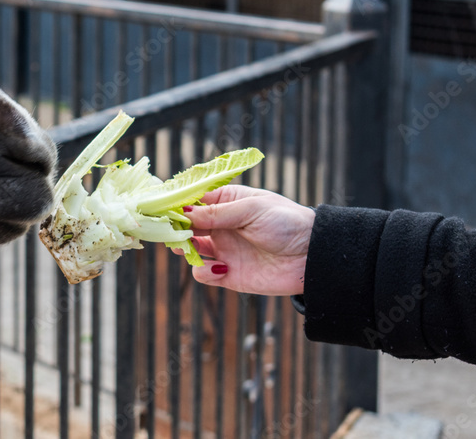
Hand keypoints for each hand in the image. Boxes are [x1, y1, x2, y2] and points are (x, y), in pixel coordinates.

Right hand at [176, 185, 314, 294]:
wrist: (313, 256)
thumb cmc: (286, 222)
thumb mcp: (250, 210)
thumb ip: (216, 213)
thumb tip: (182, 212)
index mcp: (226, 203)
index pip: (193, 201)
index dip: (177, 204)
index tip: (163, 208)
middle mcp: (221, 226)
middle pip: (186, 226)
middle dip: (175, 228)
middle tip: (171, 230)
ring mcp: (223, 250)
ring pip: (189, 249)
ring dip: (183, 248)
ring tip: (186, 247)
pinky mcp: (228, 274)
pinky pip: (204, 274)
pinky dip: (203, 271)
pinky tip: (218, 267)